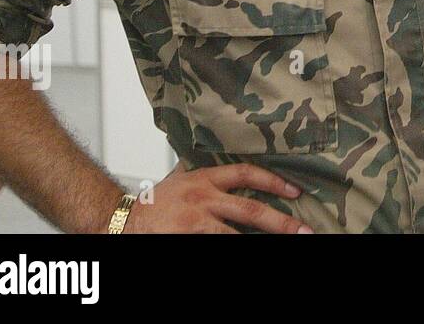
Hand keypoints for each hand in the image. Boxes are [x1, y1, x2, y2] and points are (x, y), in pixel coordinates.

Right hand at [122, 163, 310, 233]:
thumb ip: (209, 180)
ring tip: (287, 242)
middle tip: (305, 231)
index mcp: (203, 180)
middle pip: (251, 210)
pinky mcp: (187, 240)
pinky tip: (247, 249)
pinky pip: (217, 244)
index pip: (245, 174)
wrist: (118, 219)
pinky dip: (233, 246)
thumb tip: (237, 176)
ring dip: (260, 241)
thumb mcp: (183, 180)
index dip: (273, 181)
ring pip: (236, 235)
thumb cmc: (153, 203)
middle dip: (281, 222)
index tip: (296, 191)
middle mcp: (203, 199)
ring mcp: (195, 223)